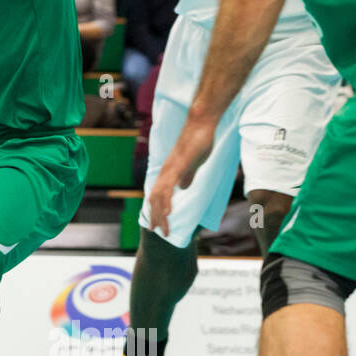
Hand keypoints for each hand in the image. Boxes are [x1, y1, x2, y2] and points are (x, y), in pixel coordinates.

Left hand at [146, 115, 217, 238]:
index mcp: (168, 172)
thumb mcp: (193, 163)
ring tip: (162, 229)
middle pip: (154, 199)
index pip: (157, 195)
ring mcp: (170, 169)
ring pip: (159, 196)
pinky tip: (168, 213)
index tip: (156, 224)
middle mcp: (165, 171)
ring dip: (160, 214)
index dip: (155, 210)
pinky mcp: (178, 166)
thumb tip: (184, 187)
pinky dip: (167, 201)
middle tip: (156, 232)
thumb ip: (187, 175)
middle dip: (155, 217)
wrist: (201, 123)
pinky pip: (169, 186)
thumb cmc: (199, 140)